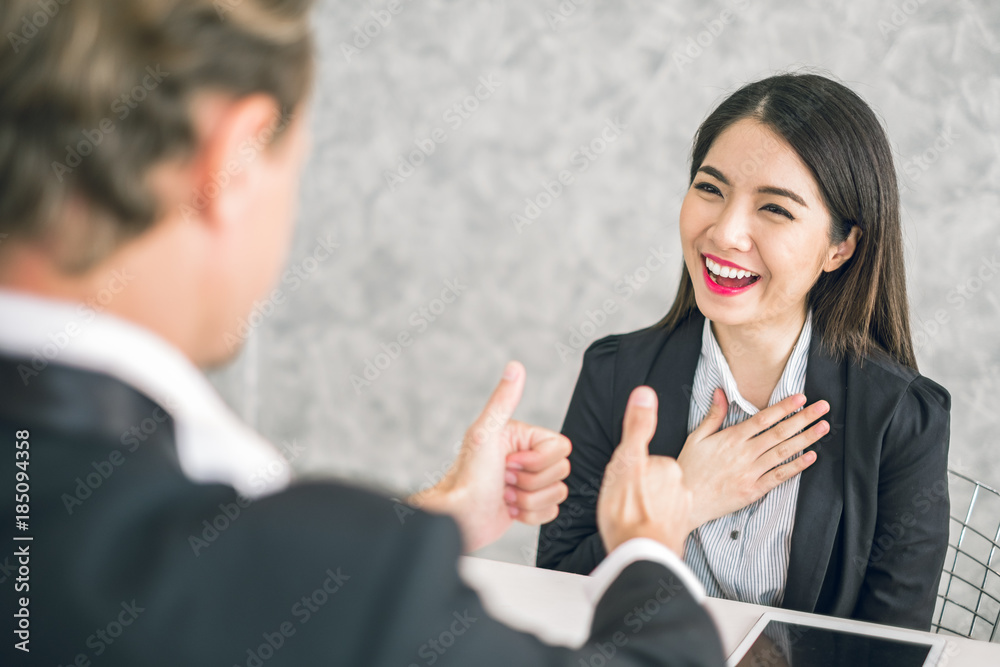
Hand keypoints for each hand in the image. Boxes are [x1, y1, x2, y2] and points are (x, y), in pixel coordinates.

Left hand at [413, 361, 571, 552]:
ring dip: (528, 500)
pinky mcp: (529, 504)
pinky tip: (507, 507)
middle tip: (504, 478)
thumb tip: (515, 367)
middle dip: (531, 482)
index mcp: (522, 437)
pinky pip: (551, 512)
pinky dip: (529, 515)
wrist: (458, 517)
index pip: (562, 447)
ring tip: (503, 493)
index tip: (509, 462)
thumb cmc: (468, 477)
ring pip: (558, 493)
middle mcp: (527, 457)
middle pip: (562, 471)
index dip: (538, 461)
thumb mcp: (484, 433)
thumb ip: (502, 401)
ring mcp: (529, 481)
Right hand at [597, 386, 692, 555]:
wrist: (638, 554)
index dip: (632, 471)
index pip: (648, 462)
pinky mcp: (676, 535)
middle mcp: (680, 489)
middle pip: (654, 482)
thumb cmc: (627, 510)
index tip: (624, 482)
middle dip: (641, 490)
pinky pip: (661, 524)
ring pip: (658, 504)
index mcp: (668, 468)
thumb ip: (638, 427)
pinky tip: (637, 532)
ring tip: (629, 519)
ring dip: (645, 510)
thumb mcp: (627, 460)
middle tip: (624, 502)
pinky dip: (650, 527)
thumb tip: (645, 394)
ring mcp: (680, 513)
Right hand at [677, 388, 828, 531]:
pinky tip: (811, 457)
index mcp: (731, 438)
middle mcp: (745, 453)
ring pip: (783, 452)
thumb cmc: (690, 467)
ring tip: (823, 427)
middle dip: (803, 418)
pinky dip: (796, 467)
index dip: (784, 407)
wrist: (686, 500)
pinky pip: (779, 476)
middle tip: (823, 407)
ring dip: (806, 439)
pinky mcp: (754, 490)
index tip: (801, 397)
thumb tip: (720, 392)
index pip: (763, 418)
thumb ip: (713, 415)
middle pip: (779, 432)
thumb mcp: (696, 437)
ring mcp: (751, 472)